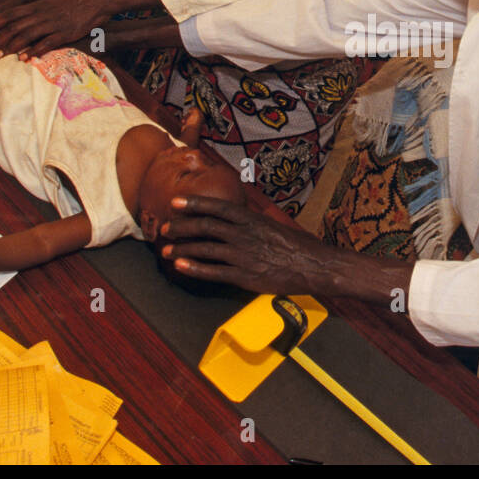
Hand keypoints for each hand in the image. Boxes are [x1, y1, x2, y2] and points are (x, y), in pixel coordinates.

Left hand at [0, 0, 110, 59]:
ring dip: (8, 47)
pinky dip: (33, 50)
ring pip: (24, 35)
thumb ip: (35, 13)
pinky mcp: (64, 32)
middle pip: (12, 27)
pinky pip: (45, 42)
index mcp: (35, 6)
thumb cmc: (71, 3)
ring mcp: (51, 23)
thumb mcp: (49, 4)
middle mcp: (39, 14)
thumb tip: (22, 23)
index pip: (8, 14)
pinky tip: (23, 59)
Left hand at [156, 196, 333, 294]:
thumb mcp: (273, 225)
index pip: (216, 207)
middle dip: (181, 227)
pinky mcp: (245, 276)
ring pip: (205, 248)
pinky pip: (214, 271)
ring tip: (166, 250)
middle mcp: (244, 234)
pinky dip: (195, 268)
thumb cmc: (296, 246)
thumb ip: (252, 222)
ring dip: (182, 248)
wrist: (314, 265)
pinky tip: (181, 266)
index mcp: (251, 219)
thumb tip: (235, 218)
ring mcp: (243, 255)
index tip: (176, 202)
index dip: (194, 203)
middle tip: (164, 228)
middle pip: (205, 226)